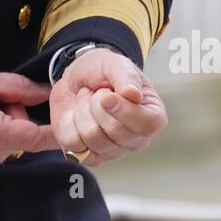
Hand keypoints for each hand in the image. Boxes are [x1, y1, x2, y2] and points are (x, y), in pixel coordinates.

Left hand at [49, 47, 166, 168]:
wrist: (75, 79)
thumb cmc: (102, 72)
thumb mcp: (115, 63)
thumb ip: (126, 76)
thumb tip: (133, 94)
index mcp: (152, 115)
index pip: (147, 124)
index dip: (124, 110)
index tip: (107, 94)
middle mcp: (136, 139)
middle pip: (116, 131)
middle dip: (98, 103)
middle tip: (98, 92)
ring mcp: (113, 151)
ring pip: (92, 137)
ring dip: (82, 110)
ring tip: (87, 101)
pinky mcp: (89, 157)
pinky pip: (73, 145)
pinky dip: (68, 123)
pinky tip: (76, 115)